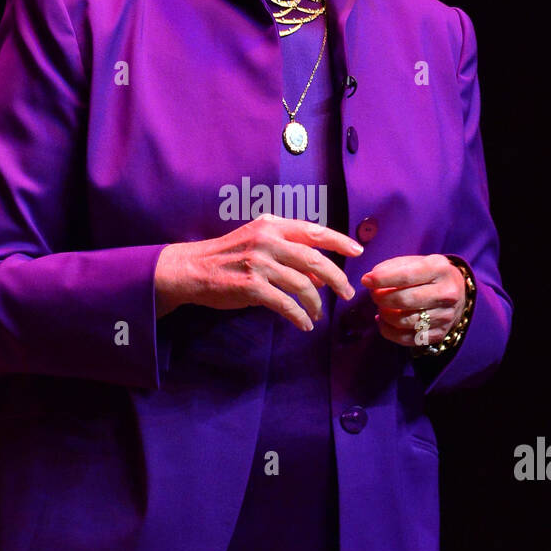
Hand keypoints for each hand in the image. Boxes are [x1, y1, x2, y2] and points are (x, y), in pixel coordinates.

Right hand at [154, 214, 363, 330]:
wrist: (192, 269)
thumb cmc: (228, 257)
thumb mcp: (258, 244)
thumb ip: (289, 255)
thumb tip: (320, 277)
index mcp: (272, 226)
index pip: (314, 231)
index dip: (340, 241)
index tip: (358, 252)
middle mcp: (267, 241)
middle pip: (314, 260)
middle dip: (337, 279)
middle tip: (346, 293)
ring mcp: (259, 263)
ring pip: (302, 285)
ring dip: (316, 303)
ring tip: (319, 314)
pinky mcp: (251, 287)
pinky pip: (285, 304)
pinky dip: (299, 316)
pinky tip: (304, 324)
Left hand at [360, 253, 466, 348]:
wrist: (457, 292)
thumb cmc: (428, 275)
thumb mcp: (415, 261)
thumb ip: (392, 267)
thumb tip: (370, 279)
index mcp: (440, 269)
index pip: (406, 276)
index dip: (382, 279)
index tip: (366, 280)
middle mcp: (446, 294)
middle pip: (404, 300)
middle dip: (381, 298)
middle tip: (374, 294)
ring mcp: (444, 316)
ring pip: (403, 321)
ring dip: (384, 313)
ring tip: (381, 305)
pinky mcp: (438, 334)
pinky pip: (405, 338)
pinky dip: (387, 330)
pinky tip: (383, 320)